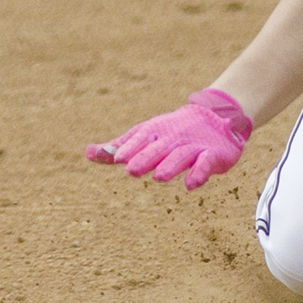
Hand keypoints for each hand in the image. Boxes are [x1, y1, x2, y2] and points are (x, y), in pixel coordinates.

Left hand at [85, 89, 251, 188]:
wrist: (215, 118)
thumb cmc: (172, 132)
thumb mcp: (145, 136)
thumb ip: (118, 147)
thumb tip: (87, 153)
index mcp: (156, 132)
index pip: (141, 138)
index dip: (130, 147)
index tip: (117, 158)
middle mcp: (173, 138)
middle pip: (158, 148)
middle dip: (146, 157)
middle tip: (131, 169)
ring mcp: (193, 146)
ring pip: (181, 155)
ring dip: (170, 165)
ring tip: (159, 176)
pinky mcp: (212, 155)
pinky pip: (206, 163)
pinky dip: (200, 172)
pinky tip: (191, 184)